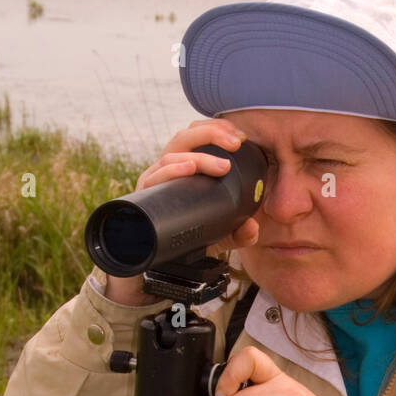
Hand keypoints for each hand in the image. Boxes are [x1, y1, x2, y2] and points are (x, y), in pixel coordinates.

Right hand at [105, 119, 261, 305]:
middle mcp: (167, 170)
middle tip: (235, 143)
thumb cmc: (187, 240)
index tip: (241, 137)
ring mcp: (153, 181)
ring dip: (199, 156)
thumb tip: (252, 228)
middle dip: (212, 134)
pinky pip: (154, 176)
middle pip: (185, 137)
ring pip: (171, 153)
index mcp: (184, 168)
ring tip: (221, 165)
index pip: (196, 136)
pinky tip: (188, 168)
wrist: (157, 266)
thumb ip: (239, 233)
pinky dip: (172, 169)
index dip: (217, 130)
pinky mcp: (142, 195)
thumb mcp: (219, 236)